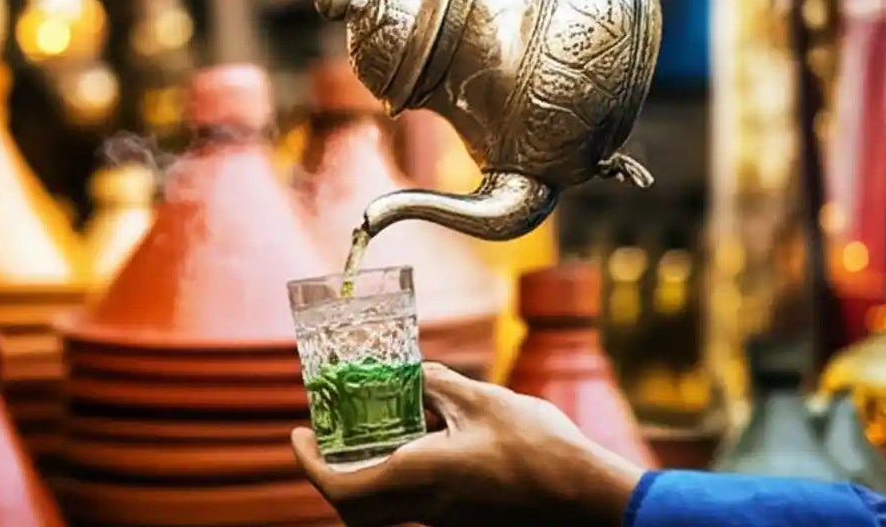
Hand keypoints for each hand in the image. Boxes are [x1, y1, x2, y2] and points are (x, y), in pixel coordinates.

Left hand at [291, 362, 643, 526]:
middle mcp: (424, 506)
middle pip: (354, 507)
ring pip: (383, 506)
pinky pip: (414, 500)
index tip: (297, 435)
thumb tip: (409, 372)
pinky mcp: (464, 516)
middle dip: (330, 474)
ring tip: (373, 426)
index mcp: (417, 478)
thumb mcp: (481, 399)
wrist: (587, 497)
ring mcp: (444, 517)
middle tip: (325, 437)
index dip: (308, 463)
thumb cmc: (539, 449)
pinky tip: (423, 435)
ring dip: (366, 472)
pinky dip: (400, 472)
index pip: (339, 487)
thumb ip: (436, 383)